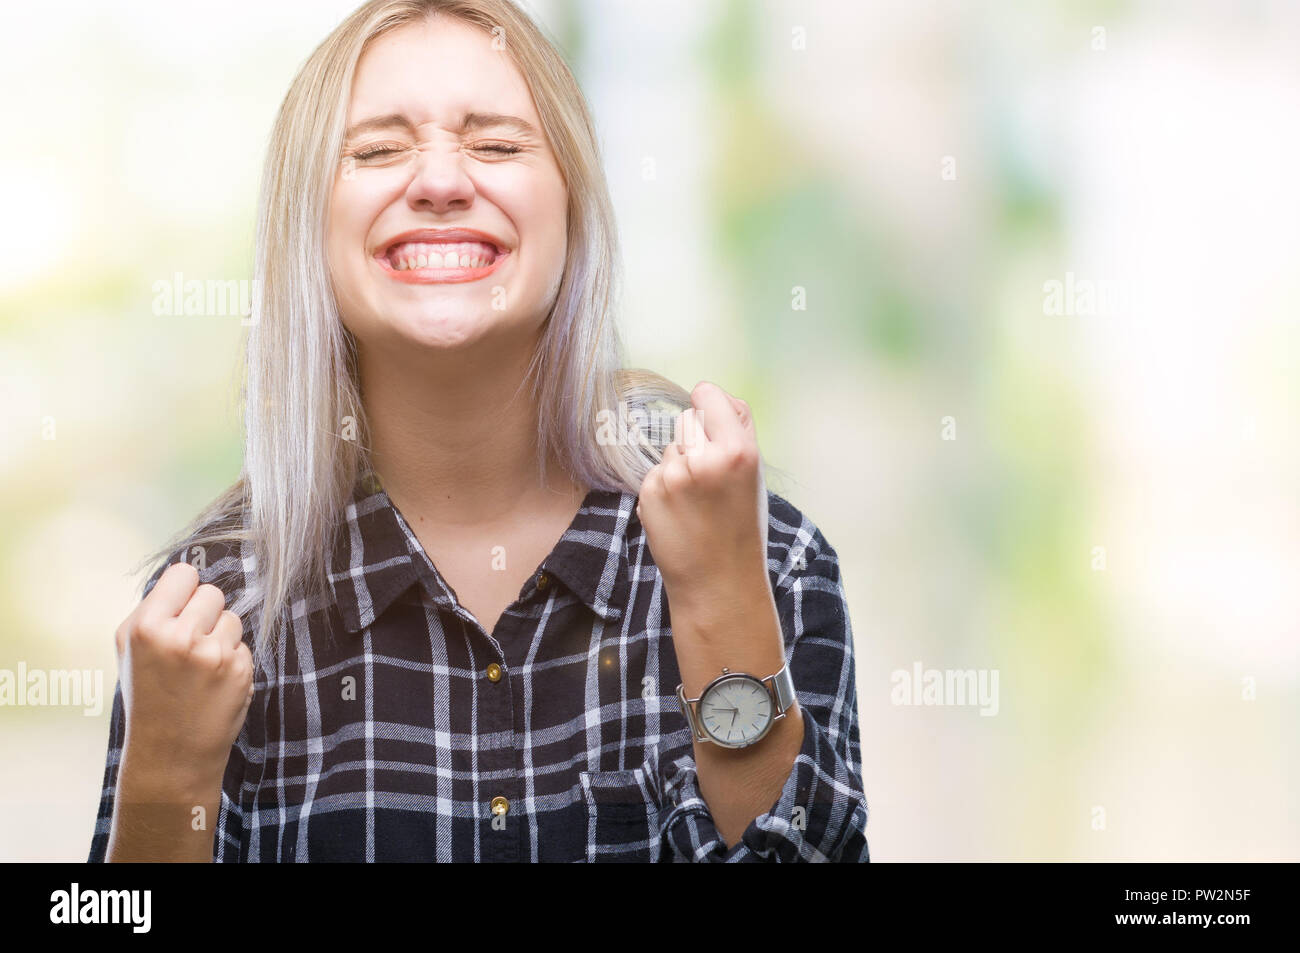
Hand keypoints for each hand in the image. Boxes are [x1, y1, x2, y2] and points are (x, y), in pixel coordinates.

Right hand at [114, 561, 253, 787]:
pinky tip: (214, 682)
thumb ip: (155, 609)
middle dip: (205, 613)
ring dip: (221, 636)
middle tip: (190, 641)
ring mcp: (214, 655)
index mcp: (147, 628)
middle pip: (212, 592)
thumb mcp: (129, 648)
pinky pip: (243, 645)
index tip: (181, 605)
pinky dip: (233, 659)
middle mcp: (181, 638)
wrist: (170, 753)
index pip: (184, 573)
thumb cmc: (147, 694)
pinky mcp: (239, 671)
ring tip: (200, 666)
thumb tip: (187, 577)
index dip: (185, 589)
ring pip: (232, 618)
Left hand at [636, 380, 769, 618]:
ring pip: (670, 448)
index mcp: (737, 450)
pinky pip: (655, 472)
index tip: (711, 423)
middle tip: (710, 476)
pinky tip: (679, 513)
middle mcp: (702, 459)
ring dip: (679, 465)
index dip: (709, 406)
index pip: (707, 394)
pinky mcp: (648, 493)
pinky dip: (664, 488)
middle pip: (687, 419)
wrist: (718, 582)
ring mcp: (671, 476)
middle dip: (696, 439)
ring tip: (696, 501)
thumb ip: (737, 430)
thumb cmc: (742, 526)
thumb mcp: (755, 474)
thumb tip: (715, 396)